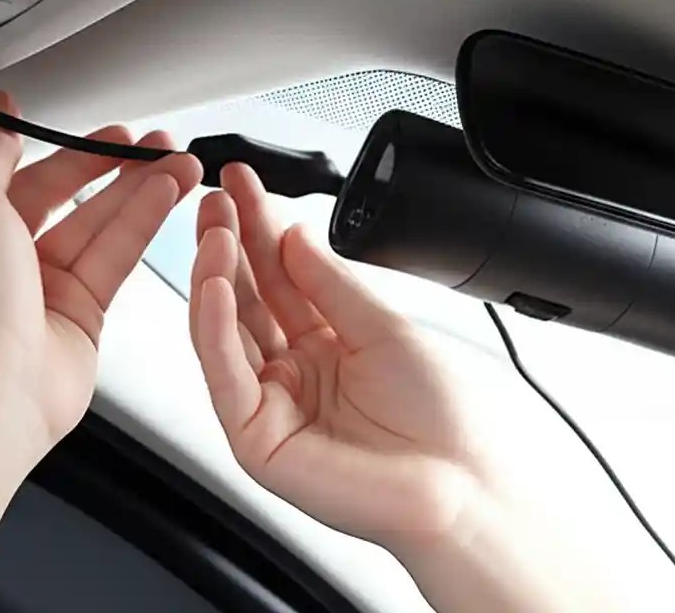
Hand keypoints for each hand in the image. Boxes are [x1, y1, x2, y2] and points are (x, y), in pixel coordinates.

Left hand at [0, 89, 201, 454]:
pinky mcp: (83, 315)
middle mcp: (6, 259)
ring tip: (179, 161)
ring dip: (141, 190)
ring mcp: (46, 289)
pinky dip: (143, 223)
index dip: (63, 147)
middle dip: (112, 166)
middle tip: (152, 143)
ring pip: (102, 225)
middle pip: (70, 198)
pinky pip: (118, 257)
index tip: (97, 127)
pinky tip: (167, 194)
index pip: (24, 175)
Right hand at [189, 164, 496, 549]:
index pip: (280, 278)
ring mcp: (273, 406)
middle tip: (216, 195)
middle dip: (228, 244)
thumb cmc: (442, 422)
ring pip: (225, 333)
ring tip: (213, 227)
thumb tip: (294, 233)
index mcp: (327, 346)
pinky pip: (225, 375)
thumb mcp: (384, 327)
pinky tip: (213, 283)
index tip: (245, 185)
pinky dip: (214, 328)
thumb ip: (331, 282)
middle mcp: (295, 375)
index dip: (260, 230)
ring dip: (215, 275)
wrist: (461, 488)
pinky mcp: (257, 439)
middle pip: (247, 299)